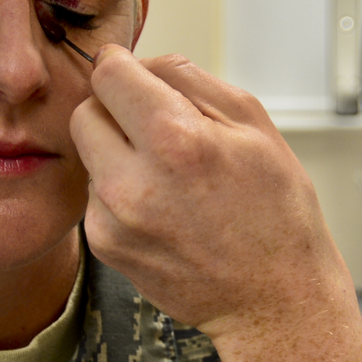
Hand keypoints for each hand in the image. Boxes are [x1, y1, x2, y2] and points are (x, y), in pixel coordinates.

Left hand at [70, 49, 354, 342]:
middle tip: (155, 126)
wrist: (274, 299)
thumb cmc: (277, 214)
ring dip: (118, 151)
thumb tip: (142, 62)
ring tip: (169, 175)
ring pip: (88, 153)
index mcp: (175, 140)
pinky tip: (163, 207)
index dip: (122, 65)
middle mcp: (132, 181)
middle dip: (115, 108)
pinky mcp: (105, 245)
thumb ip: (189, 78)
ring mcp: (112, 218)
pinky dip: (120, 191)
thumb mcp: (254, 123)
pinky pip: (95, 194)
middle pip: (85, 111)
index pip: (108, 73)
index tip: (131, 73)